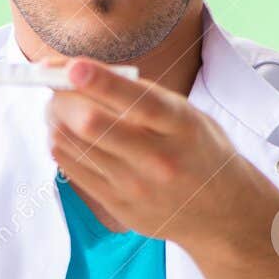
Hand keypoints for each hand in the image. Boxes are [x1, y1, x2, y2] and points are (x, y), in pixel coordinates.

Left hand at [46, 58, 278, 260]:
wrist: (223, 212)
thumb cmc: (198, 149)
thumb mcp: (185, 114)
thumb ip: (139, 93)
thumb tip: (77, 72)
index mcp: (181, 126)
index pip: (138, 102)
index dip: (102, 82)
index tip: (73, 66)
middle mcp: (159, 159)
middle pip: (92, 124)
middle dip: (62, 97)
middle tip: (54, 83)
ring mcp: (136, 187)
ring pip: (73, 144)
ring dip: (56, 117)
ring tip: (60, 105)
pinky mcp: (118, 206)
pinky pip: (71, 168)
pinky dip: (60, 142)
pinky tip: (65, 132)